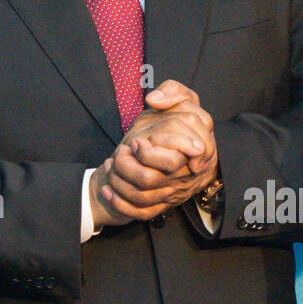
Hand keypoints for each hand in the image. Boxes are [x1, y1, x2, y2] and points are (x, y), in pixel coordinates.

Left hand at [90, 80, 217, 225]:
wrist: (189, 152)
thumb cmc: (182, 123)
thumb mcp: (183, 100)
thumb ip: (174, 92)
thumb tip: (154, 100)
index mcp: (194, 152)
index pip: (172, 161)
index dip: (150, 153)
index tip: (137, 142)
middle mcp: (185, 176)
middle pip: (151, 179)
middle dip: (128, 166)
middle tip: (122, 151)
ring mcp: (174, 192)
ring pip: (141, 196)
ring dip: (120, 181)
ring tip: (112, 165)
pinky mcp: (163, 205)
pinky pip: (141, 212)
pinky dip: (121, 203)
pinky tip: (108, 190)